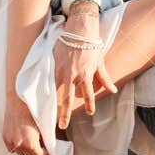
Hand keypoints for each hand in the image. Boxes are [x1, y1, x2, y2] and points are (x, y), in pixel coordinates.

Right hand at [2, 96, 50, 154]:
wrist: (19, 100)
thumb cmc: (34, 111)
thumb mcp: (44, 127)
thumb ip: (46, 140)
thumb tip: (49, 146)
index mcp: (30, 144)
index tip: (48, 154)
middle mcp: (19, 145)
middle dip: (36, 150)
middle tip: (41, 144)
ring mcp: (11, 141)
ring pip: (20, 152)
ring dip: (26, 149)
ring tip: (30, 140)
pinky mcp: (5, 137)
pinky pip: (12, 148)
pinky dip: (17, 145)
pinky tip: (22, 138)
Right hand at [53, 10, 117, 129]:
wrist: (79, 29)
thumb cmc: (92, 45)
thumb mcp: (100, 62)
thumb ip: (105, 78)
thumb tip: (113, 90)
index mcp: (85, 74)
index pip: (88, 95)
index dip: (89, 105)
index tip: (90, 113)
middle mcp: (72, 75)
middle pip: (67, 98)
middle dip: (64, 113)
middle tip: (62, 125)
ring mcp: (60, 70)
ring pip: (55, 90)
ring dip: (52, 103)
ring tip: (48, 114)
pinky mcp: (52, 64)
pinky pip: (48, 80)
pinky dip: (46, 89)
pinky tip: (41, 98)